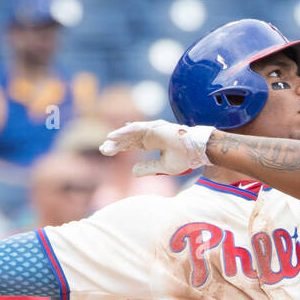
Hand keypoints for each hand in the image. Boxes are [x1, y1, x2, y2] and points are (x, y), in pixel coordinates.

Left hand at [99, 120, 213, 176]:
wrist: (196, 151)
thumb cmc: (183, 158)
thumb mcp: (162, 166)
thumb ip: (148, 168)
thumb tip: (132, 172)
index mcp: (151, 142)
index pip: (130, 144)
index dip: (118, 147)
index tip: (105, 151)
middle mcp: (149, 134)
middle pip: (127, 138)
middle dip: (114, 144)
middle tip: (103, 149)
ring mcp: (151, 130)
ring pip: (130, 133)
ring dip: (117, 138)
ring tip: (106, 144)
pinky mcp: (154, 127)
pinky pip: (136, 128)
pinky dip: (124, 132)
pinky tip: (114, 136)